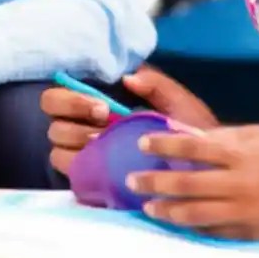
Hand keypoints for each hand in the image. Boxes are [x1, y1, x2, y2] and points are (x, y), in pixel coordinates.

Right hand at [43, 66, 217, 173]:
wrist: (205, 169)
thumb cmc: (188, 132)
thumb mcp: (177, 103)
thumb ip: (156, 84)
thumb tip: (129, 77)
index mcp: (96, 107)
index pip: (57, 98)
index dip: (70, 101)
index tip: (103, 108)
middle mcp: (83, 130)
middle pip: (53, 125)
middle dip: (74, 124)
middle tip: (103, 128)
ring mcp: (85, 157)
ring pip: (56, 151)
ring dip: (78, 147)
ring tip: (105, 148)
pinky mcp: (91, 179)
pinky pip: (72, 175)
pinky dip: (82, 170)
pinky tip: (106, 167)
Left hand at [130, 125, 258, 240]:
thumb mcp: (257, 135)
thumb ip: (222, 138)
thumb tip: (186, 138)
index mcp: (240, 154)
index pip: (191, 148)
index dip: (162, 146)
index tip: (142, 144)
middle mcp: (239, 183)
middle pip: (186, 184)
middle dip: (153, 183)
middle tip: (131, 181)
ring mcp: (245, 211)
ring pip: (194, 214)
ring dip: (166, 211)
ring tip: (147, 207)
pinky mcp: (252, 232)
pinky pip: (214, 232)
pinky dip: (192, 227)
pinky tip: (177, 222)